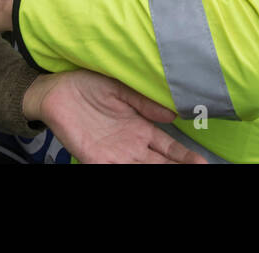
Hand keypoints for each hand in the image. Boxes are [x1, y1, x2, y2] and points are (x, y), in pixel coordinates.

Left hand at [22, 71, 205, 163]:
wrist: (55, 89)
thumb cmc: (87, 85)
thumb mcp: (120, 89)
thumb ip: (144, 101)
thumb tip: (172, 114)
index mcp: (139, 129)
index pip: (168, 147)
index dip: (184, 155)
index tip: (204, 161)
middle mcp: (130, 146)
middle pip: (161, 164)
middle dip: (180, 168)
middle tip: (202, 168)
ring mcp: (114, 154)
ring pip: (144, 170)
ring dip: (161, 172)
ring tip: (179, 174)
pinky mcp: (95, 159)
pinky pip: (116, 171)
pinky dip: (129, 173)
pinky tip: (143, 173)